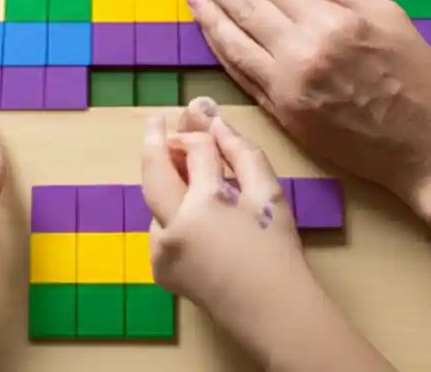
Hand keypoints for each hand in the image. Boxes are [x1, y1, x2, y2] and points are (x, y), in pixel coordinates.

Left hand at [142, 101, 394, 370]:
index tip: (204, 121)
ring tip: (185, 167)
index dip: (200, 135)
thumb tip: (216, 123)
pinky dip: (171, 215)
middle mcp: (174, 226)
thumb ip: (241, 153)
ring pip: (156, 201)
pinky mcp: (160, 268)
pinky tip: (196, 217)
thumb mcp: (267, 195)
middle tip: (156, 118)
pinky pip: (160, 228)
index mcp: (205, 205)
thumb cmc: (276, 249)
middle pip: (154, 172)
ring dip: (167, 182)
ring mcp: (162, 250)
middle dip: (154, 140)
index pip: (195, 152)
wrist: (271, 311)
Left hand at [185, 0, 430, 205]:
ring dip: (208, 17)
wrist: (427, 147)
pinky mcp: (283, 116)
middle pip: (246, 10)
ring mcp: (288, 87)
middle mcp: (303, 52)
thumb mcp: (391, 18)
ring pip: (235, 44)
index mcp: (332, 22)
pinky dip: (222, 53)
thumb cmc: (419, 78)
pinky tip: (210, 35)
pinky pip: (242, 77)